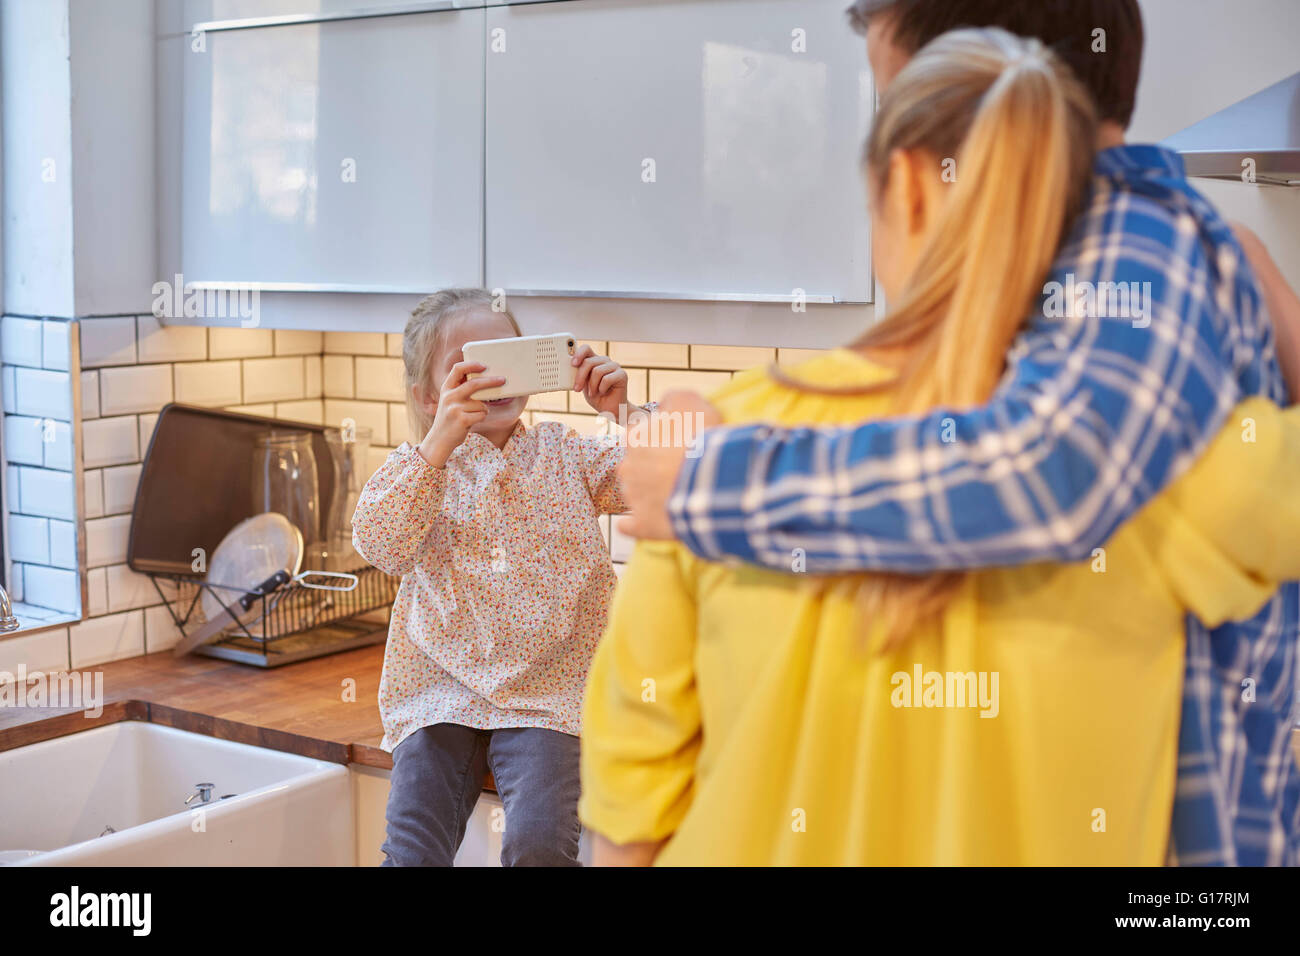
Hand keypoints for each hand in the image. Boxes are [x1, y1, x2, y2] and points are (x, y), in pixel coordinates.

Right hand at [417, 361, 504, 466]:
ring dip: (483, 409)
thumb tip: (486, 379)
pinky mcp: (461, 420)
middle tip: (502, 380)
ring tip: (473, 415)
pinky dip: (482, 417)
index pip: (458, 369)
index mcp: (446, 388)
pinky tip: (472, 422)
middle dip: (491, 381)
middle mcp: (449, 396)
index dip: (472, 365)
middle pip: (474, 384)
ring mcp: (454, 408)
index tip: (484, 366)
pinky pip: (482, 414)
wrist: (440, 439)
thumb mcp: (451, 400)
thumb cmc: (451, 418)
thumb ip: (462, 389)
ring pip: (481, 403)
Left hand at [572, 345, 629, 417]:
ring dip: (592, 386)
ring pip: (597, 371)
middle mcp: (605, 361)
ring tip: (593, 392)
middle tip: (577, 388)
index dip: (578, 354)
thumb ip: (579, 374)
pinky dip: (602, 388)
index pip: (586, 349)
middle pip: (589, 362)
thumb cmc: (596, 396)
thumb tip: (571, 366)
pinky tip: (603, 392)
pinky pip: (607, 379)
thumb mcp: (583, 384)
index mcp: (595, 360)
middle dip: (580, 377)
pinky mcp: (622, 374)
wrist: (610, 410)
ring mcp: (615, 366)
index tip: (573, 364)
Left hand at [616, 390, 721, 539]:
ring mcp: (633, 498)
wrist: (712, 483)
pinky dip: (638, 523)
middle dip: (654, 467)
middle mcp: (627, 467)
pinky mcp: (641, 525)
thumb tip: (665, 401)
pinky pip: (629, 526)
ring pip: (635, 493)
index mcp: (635, 439)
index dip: (661, 439)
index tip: (679, 445)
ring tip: (677, 494)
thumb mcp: (690, 400)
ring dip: (651, 494)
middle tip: (680, 470)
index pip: (641, 435)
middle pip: (637, 465)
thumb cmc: (701, 439)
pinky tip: (654, 519)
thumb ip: (673, 397)